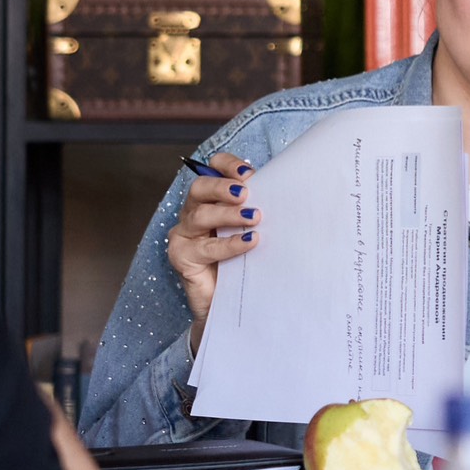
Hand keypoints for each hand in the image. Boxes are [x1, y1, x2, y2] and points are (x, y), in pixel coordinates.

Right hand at [165, 152, 259, 353]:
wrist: (231, 303)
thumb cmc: (245, 261)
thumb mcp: (253, 229)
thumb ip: (258, 209)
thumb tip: (287, 189)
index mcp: (211, 199)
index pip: (212, 170)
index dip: (227, 166)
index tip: (249, 173)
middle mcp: (194, 212)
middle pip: (199, 188)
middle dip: (223, 187)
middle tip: (246, 193)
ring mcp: (184, 235)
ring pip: (200, 214)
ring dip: (228, 214)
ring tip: (254, 217)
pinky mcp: (182, 257)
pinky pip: (204, 247)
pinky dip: (228, 243)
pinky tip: (248, 241)